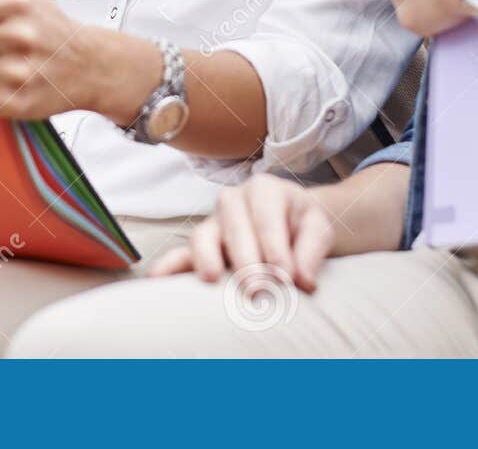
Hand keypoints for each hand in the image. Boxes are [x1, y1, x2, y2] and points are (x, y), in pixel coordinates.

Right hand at [149, 174, 336, 292]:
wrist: (293, 224)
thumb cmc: (303, 224)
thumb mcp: (319, 228)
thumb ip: (313, 250)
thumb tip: (303, 280)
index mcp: (264, 189)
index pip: (267, 218)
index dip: (275, 247)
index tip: (285, 276)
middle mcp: (234, 200)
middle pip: (235, 227)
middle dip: (245, 259)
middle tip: (257, 288)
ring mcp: (214, 223)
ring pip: (203, 235)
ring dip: (207, 257)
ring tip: (213, 279)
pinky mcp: (201, 246)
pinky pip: (182, 253)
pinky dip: (169, 266)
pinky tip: (158, 280)